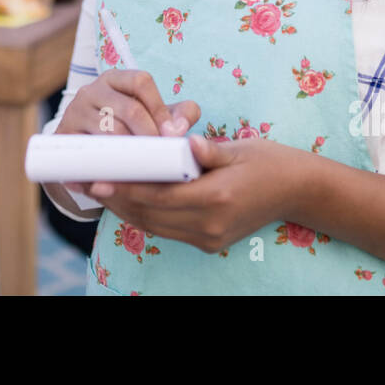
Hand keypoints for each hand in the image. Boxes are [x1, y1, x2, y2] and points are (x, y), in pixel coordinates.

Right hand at [54, 69, 199, 193]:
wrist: (92, 153)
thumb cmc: (132, 129)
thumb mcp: (157, 117)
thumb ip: (181, 115)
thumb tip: (179, 130)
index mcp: (116, 79)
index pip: (140, 82)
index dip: (159, 108)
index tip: (172, 135)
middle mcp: (92, 90)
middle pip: (129, 108)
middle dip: (150, 133)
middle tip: (162, 155)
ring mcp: (75, 111)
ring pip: (110, 130)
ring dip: (133, 150)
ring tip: (147, 165)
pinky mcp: (65, 136)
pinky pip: (89, 150)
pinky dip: (108, 163)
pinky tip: (122, 173)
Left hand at [86, 137, 299, 253]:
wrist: (299, 192)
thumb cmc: (270, 161)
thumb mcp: (241, 148)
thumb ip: (210, 149)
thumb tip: (189, 141)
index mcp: (216, 197)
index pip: (158, 196)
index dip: (124, 188)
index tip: (97, 179)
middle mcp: (210, 224)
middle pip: (150, 215)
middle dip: (116, 200)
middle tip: (85, 182)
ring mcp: (209, 237)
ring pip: (155, 227)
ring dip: (125, 210)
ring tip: (98, 191)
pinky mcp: (210, 242)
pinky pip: (168, 230)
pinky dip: (145, 216)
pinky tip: (128, 200)